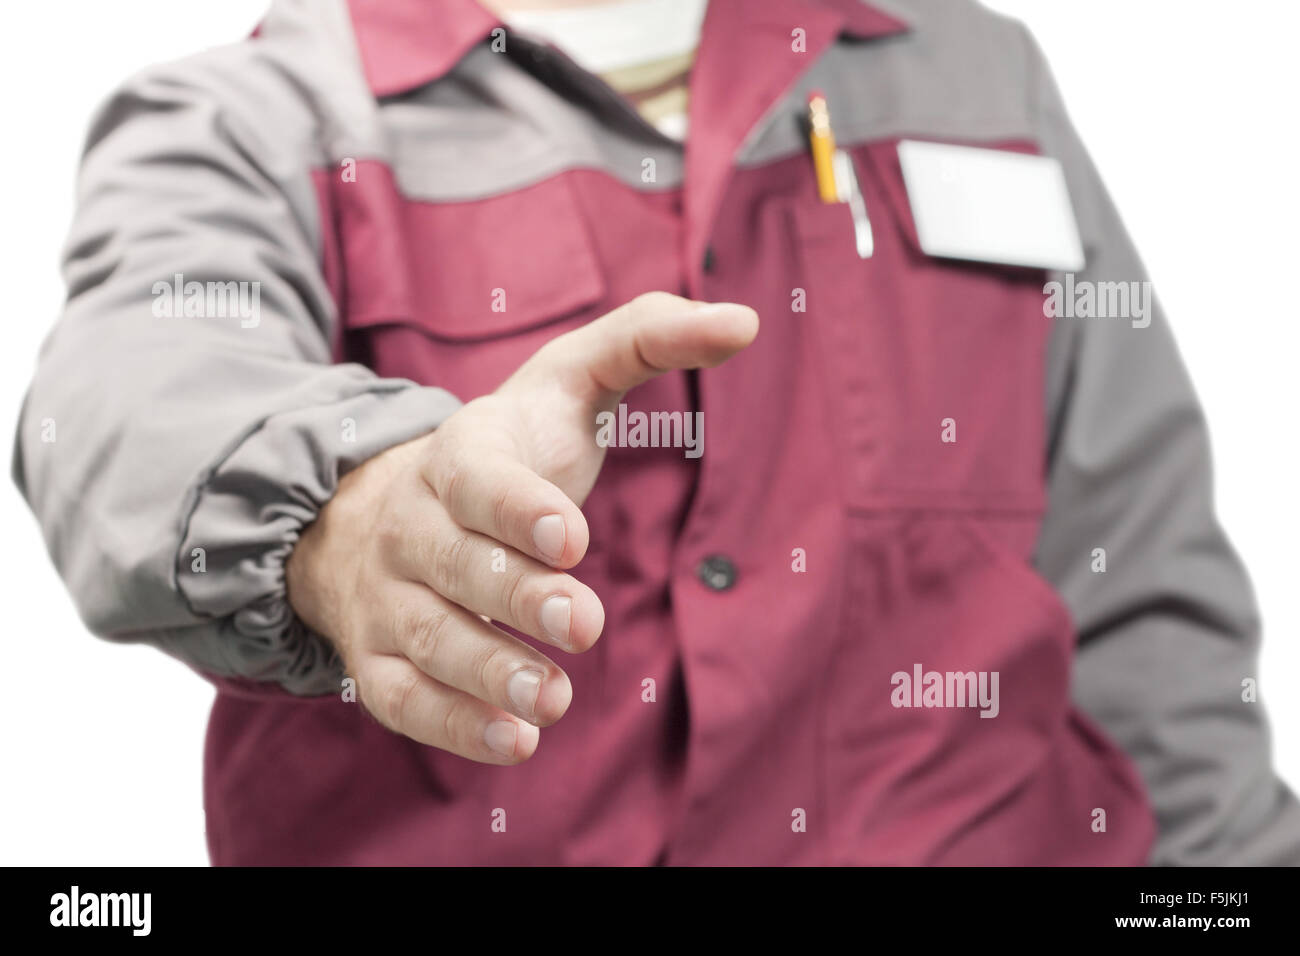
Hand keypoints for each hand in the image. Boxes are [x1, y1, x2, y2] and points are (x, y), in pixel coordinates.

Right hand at [286, 293, 758, 762]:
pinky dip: (451, 724)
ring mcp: (388, 596)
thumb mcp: (565, 383)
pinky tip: (515, 742)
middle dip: (517, 596)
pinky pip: (403, 697)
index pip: (478, 480)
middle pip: (455, 564)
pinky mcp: (380, 658)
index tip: (572, 537)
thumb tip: (746, 320)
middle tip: (583, 622)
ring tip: (553, 700)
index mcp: (458, 455)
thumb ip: (645, 339)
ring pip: (428, 637)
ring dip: (488, 671)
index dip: (519, 508)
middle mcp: (410, 526)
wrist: (376, 509)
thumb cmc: (504, 450)